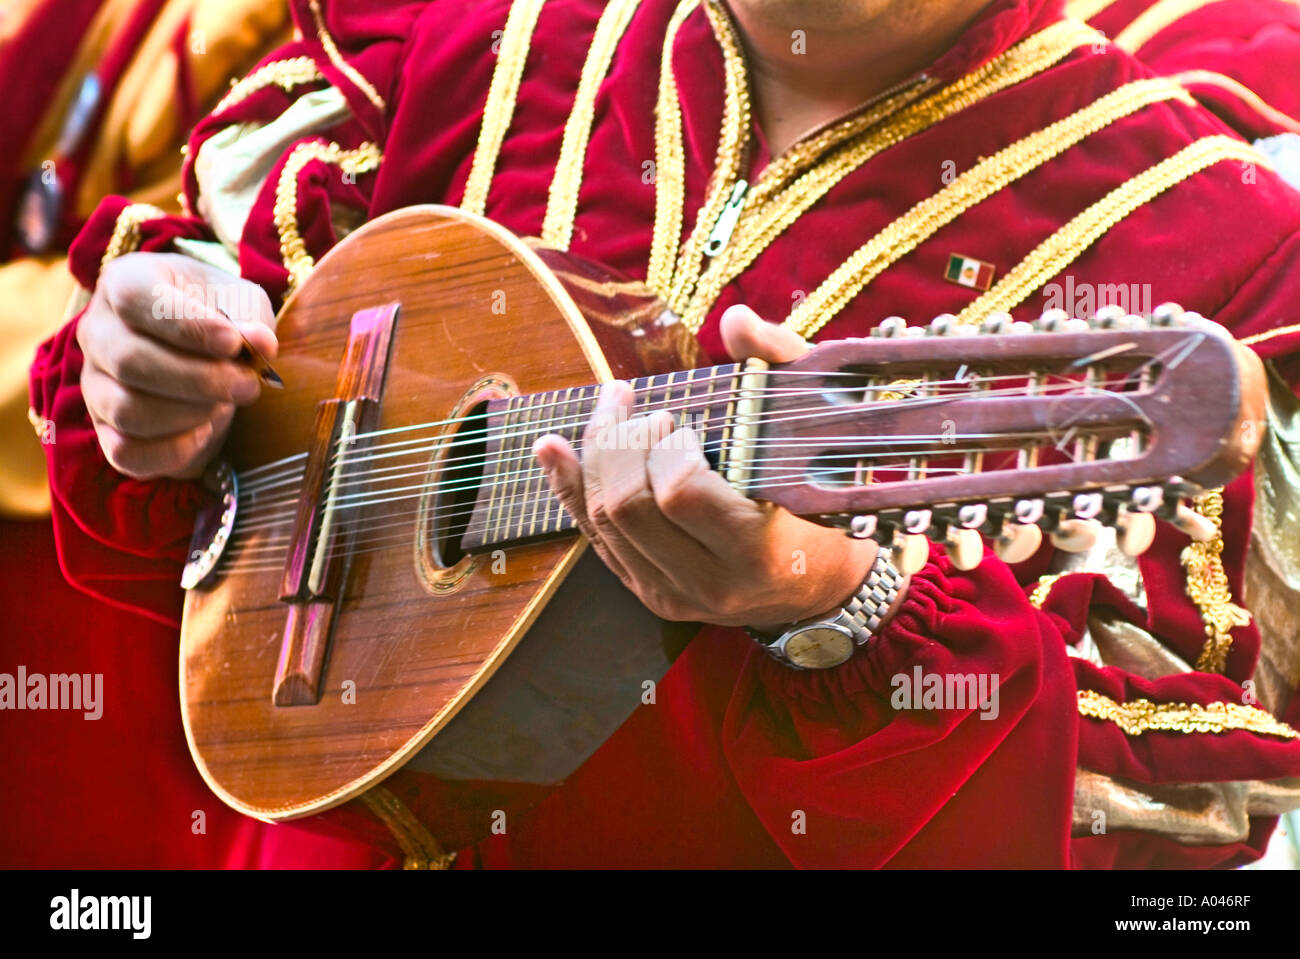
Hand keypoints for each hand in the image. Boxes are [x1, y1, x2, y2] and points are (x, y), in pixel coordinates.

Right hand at [76, 252, 277, 479]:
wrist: (205, 351)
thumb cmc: (219, 316)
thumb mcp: (241, 303)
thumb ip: (251, 319)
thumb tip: (261, 344)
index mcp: (125, 282)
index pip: (134, 299)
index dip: (185, 325)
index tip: (232, 342)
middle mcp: (98, 331)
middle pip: (130, 361)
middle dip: (199, 380)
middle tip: (248, 386)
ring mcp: (95, 383)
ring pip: (126, 410)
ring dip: (188, 414)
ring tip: (225, 405)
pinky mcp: (105, 429)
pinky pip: (126, 452)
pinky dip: (171, 450)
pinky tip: (203, 433)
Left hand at [534, 304, 882, 631]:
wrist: (824, 588)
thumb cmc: (829, 500)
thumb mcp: (818, 429)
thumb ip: (781, 367)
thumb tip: (736, 319)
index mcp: (758, 550)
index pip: (681, 494)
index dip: (668, 448)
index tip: (682, 422)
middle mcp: (710, 583)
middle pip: (628, 507)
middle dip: (620, 444)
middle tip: (643, 410)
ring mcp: (674, 595)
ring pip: (603, 522)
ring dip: (595, 455)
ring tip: (612, 410)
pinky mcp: (649, 593)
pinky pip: (595, 540)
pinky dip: (570, 487)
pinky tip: (550, 448)